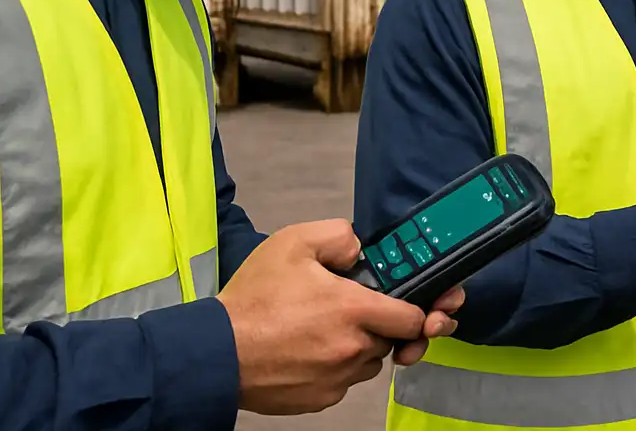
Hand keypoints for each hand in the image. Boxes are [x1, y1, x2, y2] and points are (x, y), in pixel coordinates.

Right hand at [217, 219, 461, 414]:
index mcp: (354, 310)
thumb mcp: (293, 243)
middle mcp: (353, 349)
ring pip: (368, 361)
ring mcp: (338, 379)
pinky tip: (309, 350)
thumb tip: (360, 250)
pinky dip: (335, 367)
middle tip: (352, 310)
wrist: (217, 352)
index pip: (414, 317)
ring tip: (323, 328)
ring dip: (358, 346)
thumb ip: (339, 236)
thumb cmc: (254, 299)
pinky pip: (343, 381)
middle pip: (391, 339)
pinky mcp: (321, 399)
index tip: (412, 303)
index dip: (417, 308)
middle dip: (380, 324)